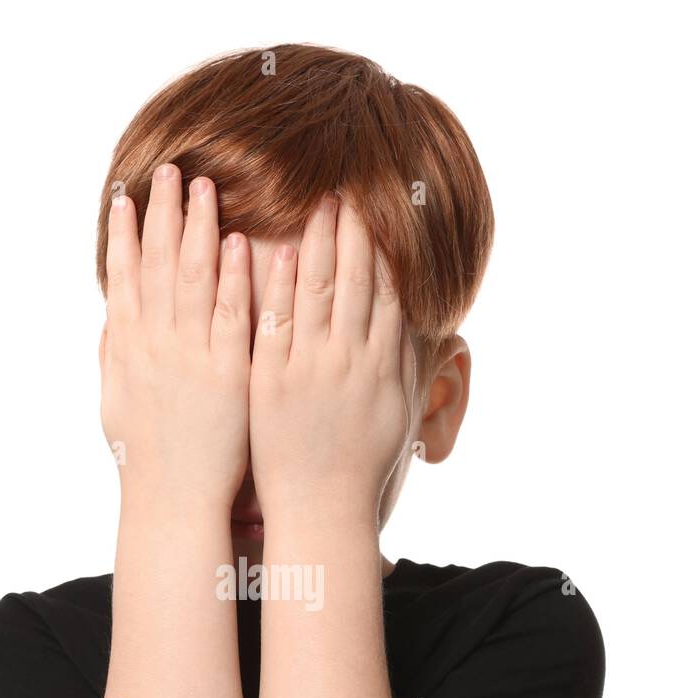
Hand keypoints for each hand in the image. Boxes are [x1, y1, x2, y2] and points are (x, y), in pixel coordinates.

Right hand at [100, 163, 251, 515]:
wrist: (173, 499)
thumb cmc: (147, 458)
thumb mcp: (117, 403)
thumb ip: (113, 358)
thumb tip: (109, 324)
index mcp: (127, 349)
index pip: (124, 278)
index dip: (124, 235)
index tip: (126, 196)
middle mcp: (154, 345)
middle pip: (156, 265)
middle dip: (161, 214)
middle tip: (169, 170)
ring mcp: (189, 356)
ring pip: (191, 278)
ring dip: (196, 228)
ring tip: (203, 186)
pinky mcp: (226, 372)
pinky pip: (230, 313)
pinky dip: (231, 276)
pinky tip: (237, 241)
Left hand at [248, 194, 410, 523]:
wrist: (322, 510)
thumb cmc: (361, 467)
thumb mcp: (400, 414)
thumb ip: (410, 365)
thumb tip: (427, 326)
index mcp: (382, 365)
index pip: (389, 291)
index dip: (387, 248)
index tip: (385, 211)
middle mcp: (351, 359)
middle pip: (357, 278)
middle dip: (354, 230)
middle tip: (350, 188)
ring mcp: (311, 367)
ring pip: (318, 289)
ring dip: (320, 240)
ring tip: (319, 201)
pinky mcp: (271, 380)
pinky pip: (275, 320)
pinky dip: (278, 282)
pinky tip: (276, 248)